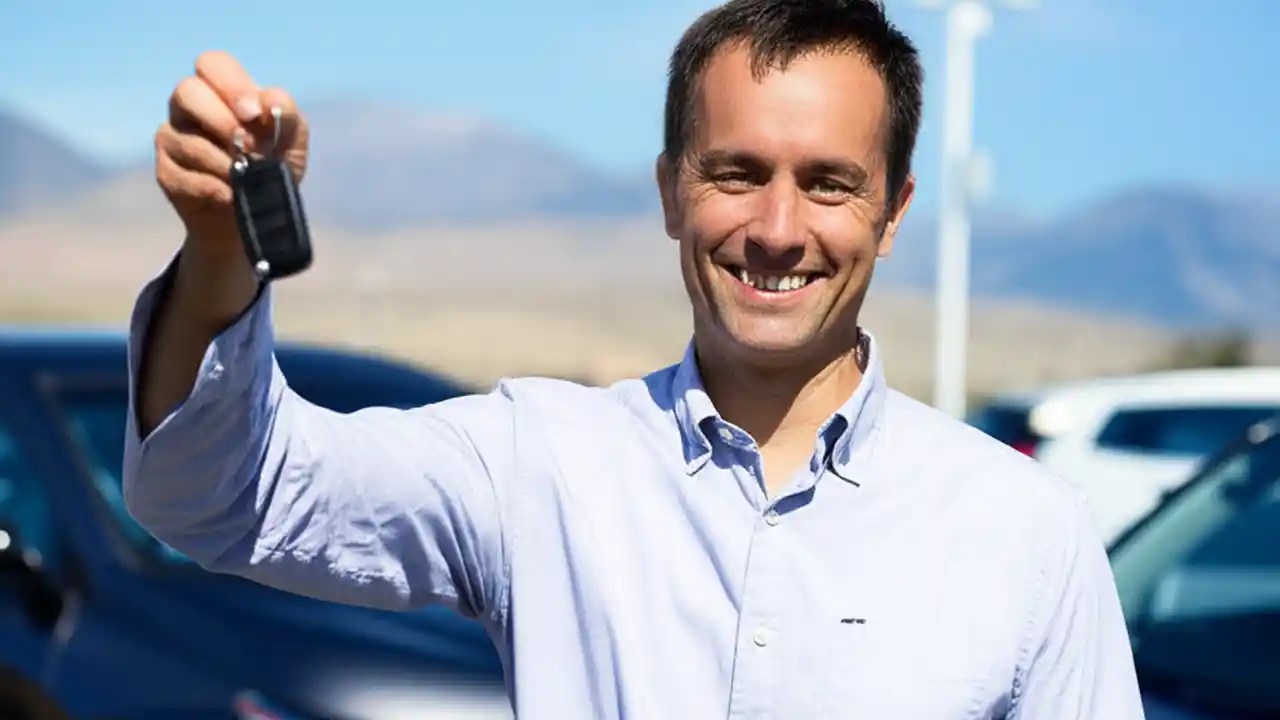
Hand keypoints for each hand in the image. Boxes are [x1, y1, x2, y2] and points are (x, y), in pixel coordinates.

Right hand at [155, 50, 309, 262]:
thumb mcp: (292, 145)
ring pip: (183, 138)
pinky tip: (229, 195)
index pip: (212, 63)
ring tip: (244, 178)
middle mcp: (190, 108)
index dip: (230, 84)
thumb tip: (270, 99)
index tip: (253, 114)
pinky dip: (210, 186)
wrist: (257, 218)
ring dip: (221, 161)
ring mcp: (172, 137)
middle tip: (246, 146)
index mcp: (222, 92)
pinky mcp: (165, 170)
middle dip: (219, 118)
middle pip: (186, 90)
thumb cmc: (274, 171)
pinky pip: (179, 173)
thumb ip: (287, 117)